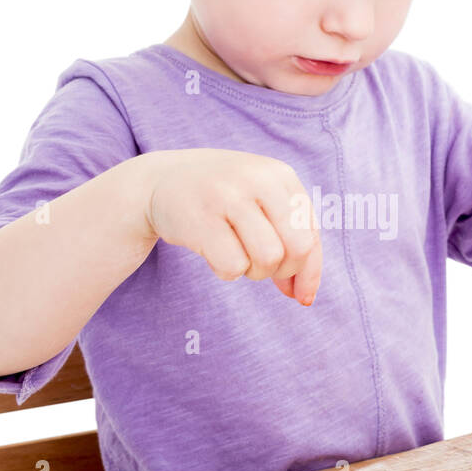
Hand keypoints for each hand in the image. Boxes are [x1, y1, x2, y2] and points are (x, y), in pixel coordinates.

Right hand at [140, 149, 321, 303]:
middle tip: (261, 268)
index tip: (296, 294)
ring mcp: (229, 196)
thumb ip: (289, 240)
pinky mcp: (201, 219)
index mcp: (280, 175)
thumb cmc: (220, 199)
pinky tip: (213, 254)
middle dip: (284, 271)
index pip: (312, 234)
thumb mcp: (261, 204)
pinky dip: (227, 271)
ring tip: (237, 256)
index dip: (309, 272)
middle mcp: (259, 179)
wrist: (158, 180)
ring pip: (268, 259)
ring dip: (254, 272)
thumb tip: (304, 296)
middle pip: (298, 248)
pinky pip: (233, 267)